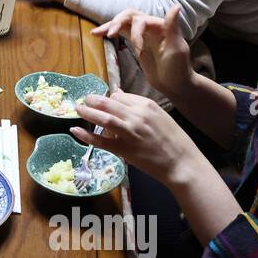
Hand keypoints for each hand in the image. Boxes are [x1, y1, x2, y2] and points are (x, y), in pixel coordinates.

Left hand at [72, 90, 201, 184]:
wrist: (183, 163)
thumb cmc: (174, 140)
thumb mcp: (160, 116)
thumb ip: (139, 105)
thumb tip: (117, 94)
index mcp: (147, 105)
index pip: (119, 96)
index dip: (107, 98)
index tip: (100, 101)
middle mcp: (137, 116)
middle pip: (108, 103)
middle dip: (92, 100)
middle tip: (83, 100)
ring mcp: (130, 132)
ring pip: (103, 118)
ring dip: (87, 112)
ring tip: (77, 109)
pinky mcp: (125, 149)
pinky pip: (101, 141)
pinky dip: (86, 135)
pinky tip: (75, 131)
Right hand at [91, 4, 192, 98]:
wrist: (176, 85)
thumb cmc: (179, 68)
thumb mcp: (177, 48)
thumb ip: (173, 27)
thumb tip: (175, 6)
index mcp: (161, 26)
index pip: (141, 20)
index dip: (136, 33)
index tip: (138, 51)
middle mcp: (151, 26)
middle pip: (130, 15)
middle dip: (118, 22)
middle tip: (110, 34)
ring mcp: (143, 34)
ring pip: (124, 23)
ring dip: (111, 25)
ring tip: (96, 32)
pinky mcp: (136, 43)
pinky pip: (122, 33)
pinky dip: (110, 32)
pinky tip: (97, 34)